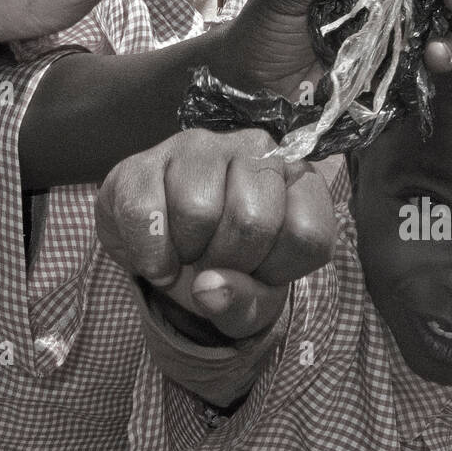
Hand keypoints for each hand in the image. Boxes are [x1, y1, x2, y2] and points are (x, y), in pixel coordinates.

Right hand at [96, 129, 335, 340]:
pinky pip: (144, 213)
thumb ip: (244, 302)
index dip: (278, 269)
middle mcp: (253, 149)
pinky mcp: (143, 162)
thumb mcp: (252, 302)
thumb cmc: (225, 270)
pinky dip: (148, 253)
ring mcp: (197, 147)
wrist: (166, 258)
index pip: (308, 231)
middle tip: (216, 265)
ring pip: (198, 210)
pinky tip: (156, 254)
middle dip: (230, 262)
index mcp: (296, 179)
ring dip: (187, 253)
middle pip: (252, 220)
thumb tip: (209, 287)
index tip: (259, 271)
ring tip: (187, 253)